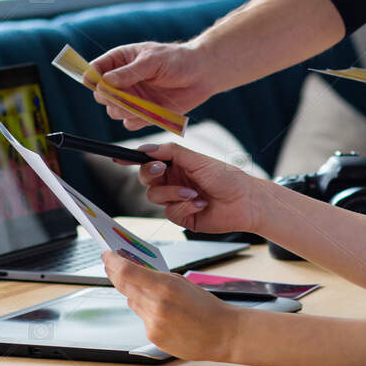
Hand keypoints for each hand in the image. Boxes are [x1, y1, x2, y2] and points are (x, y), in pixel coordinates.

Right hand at [89, 41, 215, 129]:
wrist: (202, 74)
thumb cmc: (177, 59)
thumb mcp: (153, 61)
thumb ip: (129, 72)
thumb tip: (104, 81)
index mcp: (119, 60)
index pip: (95, 70)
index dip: (91, 78)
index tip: (98, 85)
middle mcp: (122, 81)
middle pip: (101, 95)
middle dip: (110, 99)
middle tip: (124, 97)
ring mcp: (132, 98)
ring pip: (114, 112)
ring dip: (124, 111)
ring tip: (142, 105)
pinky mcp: (143, 113)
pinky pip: (130, 124)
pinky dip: (138, 121)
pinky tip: (151, 113)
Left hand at [101, 252, 239, 361]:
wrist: (222, 334)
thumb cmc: (207, 307)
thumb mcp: (183, 283)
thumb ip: (158, 277)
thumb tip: (136, 271)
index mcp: (165, 287)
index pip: (127, 271)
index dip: (112, 262)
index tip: (106, 255)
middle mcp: (156, 306)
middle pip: (124, 286)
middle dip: (115, 274)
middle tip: (111, 265)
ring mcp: (153, 323)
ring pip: (132, 302)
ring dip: (135, 294)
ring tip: (148, 290)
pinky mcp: (153, 336)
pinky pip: (142, 318)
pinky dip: (147, 312)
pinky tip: (163, 313)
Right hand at [136, 142, 264, 235]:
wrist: (245, 202)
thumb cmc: (227, 177)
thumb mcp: (197, 159)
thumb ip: (171, 152)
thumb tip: (146, 149)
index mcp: (176, 163)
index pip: (149, 160)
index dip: (132, 159)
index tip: (119, 159)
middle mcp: (173, 180)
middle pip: (146, 178)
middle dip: (151, 174)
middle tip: (162, 170)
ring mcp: (176, 199)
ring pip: (154, 196)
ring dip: (173, 193)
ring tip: (193, 193)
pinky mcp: (182, 216)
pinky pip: (169, 212)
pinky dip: (183, 207)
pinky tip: (200, 204)